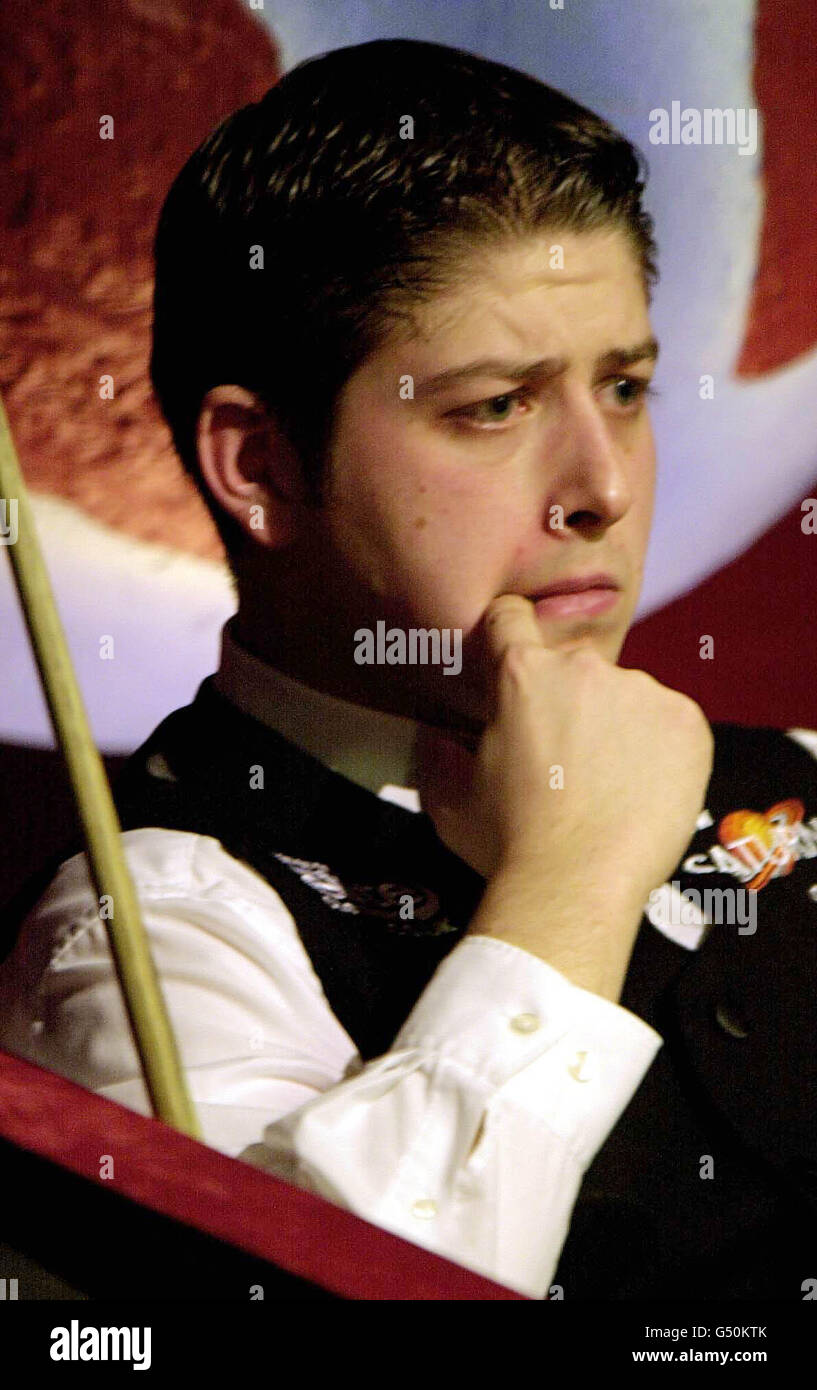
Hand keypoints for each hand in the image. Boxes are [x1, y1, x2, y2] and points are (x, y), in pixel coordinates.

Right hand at [416, 594, 713, 999]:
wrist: (576, 887)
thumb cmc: (511, 848)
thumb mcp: (452, 802)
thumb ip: (440, 759)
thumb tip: (437, 740)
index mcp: (520, 675)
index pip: (511, 618)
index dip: (509, 637)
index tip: (515, 664)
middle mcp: (582, 669)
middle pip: (574, 667)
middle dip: (570, 703)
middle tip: (567, 762)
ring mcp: (641, 692)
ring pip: (626, 697)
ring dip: (618, 727)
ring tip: (609, 787)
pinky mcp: (686, 722)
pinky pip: (672, 723)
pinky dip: (661, 750)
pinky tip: (642, 791)